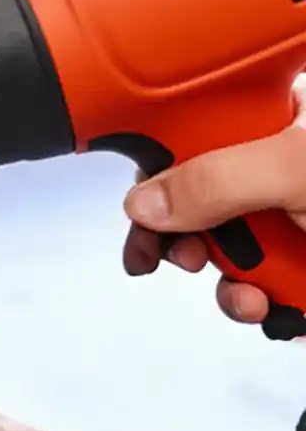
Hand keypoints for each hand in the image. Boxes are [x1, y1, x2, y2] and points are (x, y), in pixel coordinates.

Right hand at [122, 81, 305, 324]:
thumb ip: (217, 181)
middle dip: (184, 240)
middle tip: (181, 258)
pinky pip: (260, 285)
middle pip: (199, 197)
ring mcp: (292, 218)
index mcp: (283, 122)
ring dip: (229, 286)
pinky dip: (259, 305)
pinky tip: (274, 309)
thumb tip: (142, 203)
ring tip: (249, 298)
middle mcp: (281, 167)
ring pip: (227, 249)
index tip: (141, 207)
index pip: (196, 129)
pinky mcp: (302, 264)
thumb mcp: (298, 171)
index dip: (159, 166)